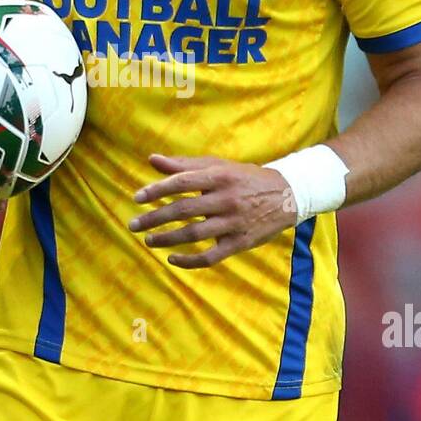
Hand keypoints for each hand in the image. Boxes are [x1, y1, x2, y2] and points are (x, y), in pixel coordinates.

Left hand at [128, 153, 295, 268]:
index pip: (182, 182)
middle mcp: (226, 199)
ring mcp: (233, 223)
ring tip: (149, 240)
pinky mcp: (240, 243)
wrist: (287, 196)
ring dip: (167, 239)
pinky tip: (172, 259)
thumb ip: (184, 165)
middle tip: (133, 225)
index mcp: (219, 177)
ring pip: (194, 234)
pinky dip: (189, 261)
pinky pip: (211, 256)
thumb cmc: (244, 178)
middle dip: (154, 218)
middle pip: (183, 210)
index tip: (137, 198)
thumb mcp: (218, 166)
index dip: (157, 190)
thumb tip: (152, 160)